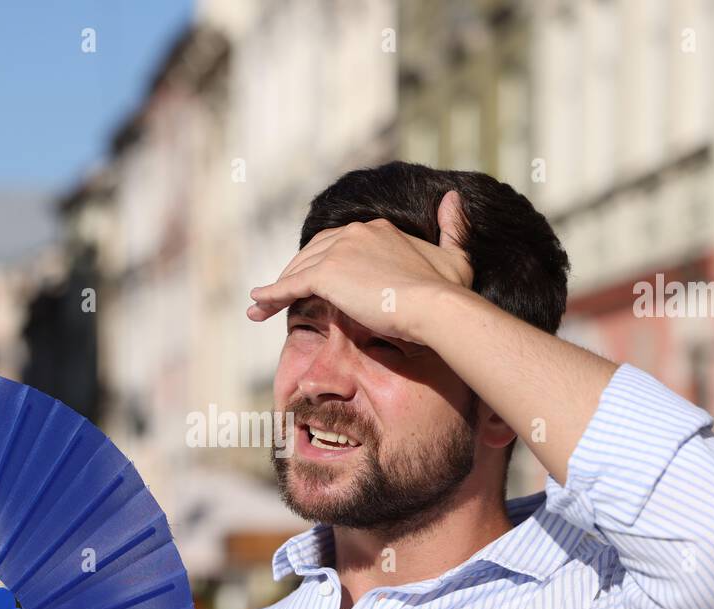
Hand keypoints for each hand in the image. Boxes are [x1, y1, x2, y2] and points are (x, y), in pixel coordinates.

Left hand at [246, 189, 474, 344]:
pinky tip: (257, 305)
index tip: (315, 277)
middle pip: (313, 252)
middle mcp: (355, 233)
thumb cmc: (448, 291)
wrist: (437, 306)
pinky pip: (290, 286)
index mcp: (378, 229)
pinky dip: (271, 295)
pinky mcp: (326, 275)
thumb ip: (452, 227)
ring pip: (299, 269)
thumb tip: (453, 196)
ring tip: (262, 305)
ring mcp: (338, 252)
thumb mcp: (455, 256)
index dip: (322, 259)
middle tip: (282, 292)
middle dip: (296, 271)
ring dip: (279, 286)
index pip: (338, 241)